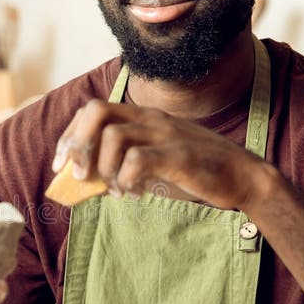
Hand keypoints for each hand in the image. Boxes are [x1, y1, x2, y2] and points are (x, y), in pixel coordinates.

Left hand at [52, 100, 266, 210]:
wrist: (243, 178)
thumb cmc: (195, 173)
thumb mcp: (153, 165)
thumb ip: (120, 166)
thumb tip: (81, 181)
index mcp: (142, 116)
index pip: (92, 110)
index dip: (69, 135)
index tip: (60, 165)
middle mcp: (151, 118)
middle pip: (96, 111)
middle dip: (77, 143)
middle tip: (76, 174)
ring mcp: (166, 134)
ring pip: (114, 135)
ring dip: (103, 167)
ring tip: (114, 190)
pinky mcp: (180, 155)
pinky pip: (138, 160)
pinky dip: (126, 180)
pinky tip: (134, 194)